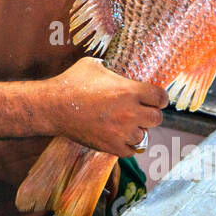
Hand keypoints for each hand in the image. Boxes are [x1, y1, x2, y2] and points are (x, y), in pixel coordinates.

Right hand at [48, 57, 166, 157]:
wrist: (53, 107)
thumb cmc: (71, 82)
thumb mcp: (94, 64)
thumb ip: (112, 68)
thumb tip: (118, 66)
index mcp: (130, 91)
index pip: (161, 98)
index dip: (159, 98)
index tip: (153, 99)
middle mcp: (130, 112)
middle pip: (157, 118)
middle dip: (150, 114)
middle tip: (139, 111)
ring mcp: (121, 132)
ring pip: (144, 136)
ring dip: (136, 130)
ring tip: (125, 124)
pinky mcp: (111, 146)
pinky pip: (130, 151)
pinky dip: (126, 145)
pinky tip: (119, 137)